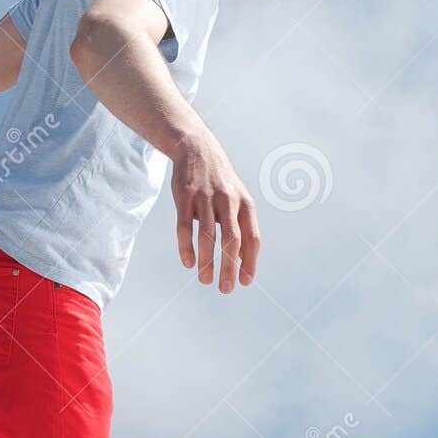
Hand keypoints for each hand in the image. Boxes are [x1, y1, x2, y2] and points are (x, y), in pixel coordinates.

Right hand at [171, 129, 260, 292]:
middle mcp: (228, 200)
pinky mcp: (185, 196)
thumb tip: (241, 259)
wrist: (197, 148)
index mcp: (245, 204)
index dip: (249, 262)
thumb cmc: (220, 181)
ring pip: (207, 236)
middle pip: (231, 240)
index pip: (252, 238)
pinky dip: (186, 247)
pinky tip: (188, 262)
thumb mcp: (237, 199)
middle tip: (225, 289)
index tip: (245, 282)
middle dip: (229, 267)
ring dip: (206, 261)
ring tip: (205, 279)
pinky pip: (185, 226)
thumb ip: (240, 227)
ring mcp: (206, 198)